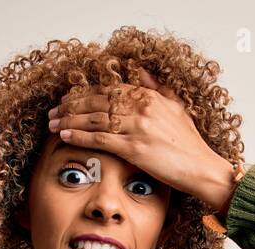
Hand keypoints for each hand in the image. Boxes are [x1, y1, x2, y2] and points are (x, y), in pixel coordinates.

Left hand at [48, 67, 239, 215]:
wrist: (202, 168)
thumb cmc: (190, 144)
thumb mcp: (176, 108)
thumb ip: (157, 89)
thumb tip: (141, 73)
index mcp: (150, 97)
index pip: (109, 90)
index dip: (86, 93)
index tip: (69, 98)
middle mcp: (142, 108)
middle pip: (97, 101)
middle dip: (71, 105)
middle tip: (53, 111)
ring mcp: (138, 127)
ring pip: (95, 118)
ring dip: (69, 119)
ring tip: (52, 123)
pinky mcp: (135, 148)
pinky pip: (100, 138)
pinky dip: (79, 135)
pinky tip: (64, 135)